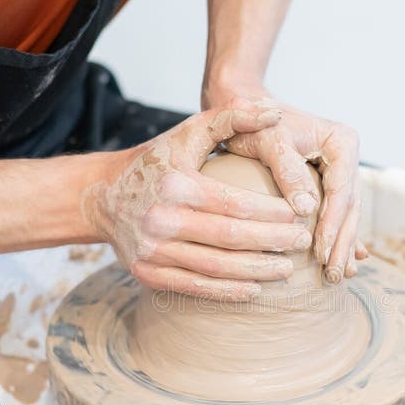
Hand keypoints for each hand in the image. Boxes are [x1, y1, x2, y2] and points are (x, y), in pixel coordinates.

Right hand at [84, 100, 312, 300]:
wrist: (101, 196)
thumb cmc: (156, 162)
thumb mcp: (189, 132)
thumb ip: (231, 117)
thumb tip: (274, 112)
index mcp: (176, 184)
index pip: (235, 204)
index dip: (271, 213)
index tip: (298, 216)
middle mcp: (162, 219)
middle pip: (230, 238)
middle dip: (272, 242)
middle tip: (302, 243)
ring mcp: (152, 250)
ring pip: (216, 267)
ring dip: (256, 271)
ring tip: (286, 269)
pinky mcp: (146, 273)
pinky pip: (194, 287)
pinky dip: (227, 291)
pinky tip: (254, 289)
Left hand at [204, 90, 367, 281]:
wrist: (245, 108)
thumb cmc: (253, 123)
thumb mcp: (268, 142)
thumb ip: (287, 170)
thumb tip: (306, 208)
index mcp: (341, 142)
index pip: (341, 190)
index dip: (332, 224)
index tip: (321, 253)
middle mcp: (346, 156)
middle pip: (349, 206)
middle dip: (341, 243)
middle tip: (334, 276)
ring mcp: (340, 170)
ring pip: (346, 214)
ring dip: (343, 246)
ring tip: (338, 276)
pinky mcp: (328, 183)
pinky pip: (338, 213)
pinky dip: (340, 236)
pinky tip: (349, 261)